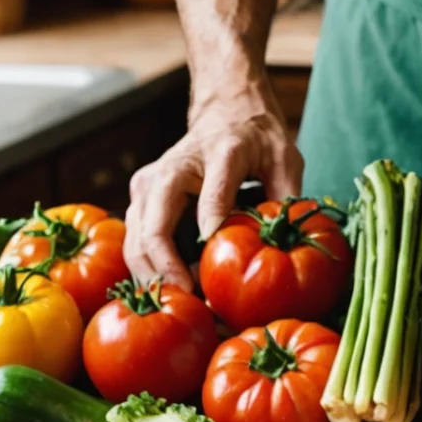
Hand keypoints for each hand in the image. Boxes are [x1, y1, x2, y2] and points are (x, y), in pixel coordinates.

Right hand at [124, 88, 302, 289]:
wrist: (225, 112)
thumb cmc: (258, 139)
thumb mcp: (284, 158)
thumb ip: (286, 196)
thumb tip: (284, 240)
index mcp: (219, 152)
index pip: (212, 196)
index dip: (211, 234)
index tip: (211, 273)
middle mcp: (172, 168)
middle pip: (154, 228)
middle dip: (167, 273)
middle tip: (192, 307)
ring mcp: (148, 184)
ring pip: (135, 241)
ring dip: (154, 279)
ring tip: (181, 309)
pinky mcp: (139, 199)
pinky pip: (135, 242)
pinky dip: (148, 272)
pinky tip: (170, 295)